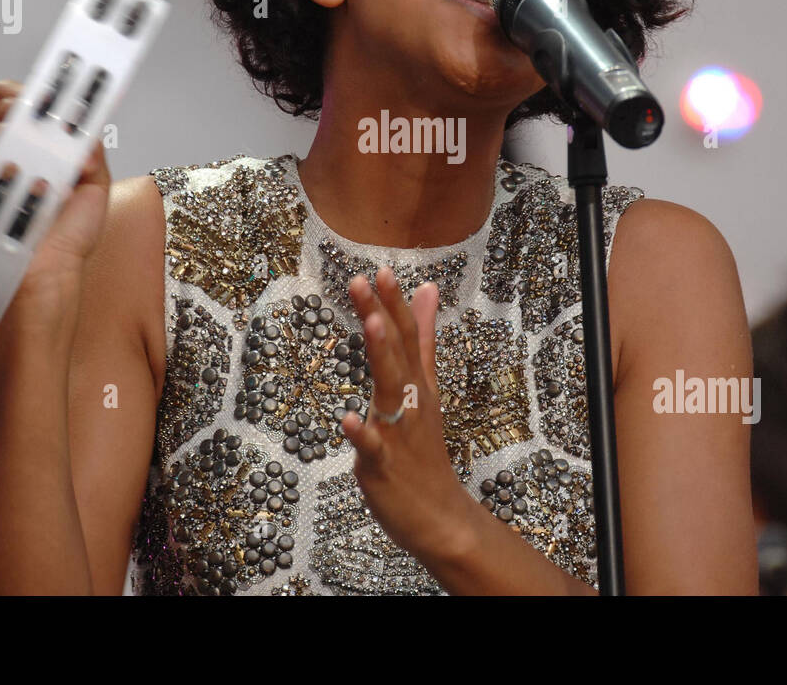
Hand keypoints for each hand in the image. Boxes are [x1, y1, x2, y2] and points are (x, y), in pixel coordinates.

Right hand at [0, 79, 111, 328]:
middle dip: (38, 120)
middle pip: (7, 111)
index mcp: (24, 153)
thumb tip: (82, 112)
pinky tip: (23, 190)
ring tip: (46, 182)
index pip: (19, 104)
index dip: (37, 94)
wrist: (49, 276)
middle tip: (60, 134)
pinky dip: (7, 171)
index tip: (60, 85)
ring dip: (31, 151)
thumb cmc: (68, 239)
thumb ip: (87, 143)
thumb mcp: (92, 181)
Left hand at [340, 267, 477, 563]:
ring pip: (389, 390)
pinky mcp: (383, 466)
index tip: (383, 270)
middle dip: (382, 315)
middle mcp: (410, 402)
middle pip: (397, 353)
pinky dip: (363, 434)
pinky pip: (373, 448)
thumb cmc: (424, 450)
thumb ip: (423, 339)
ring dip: (382, 357)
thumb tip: (427, 290)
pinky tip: (348, 419)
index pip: (408, 336)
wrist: (438, 516)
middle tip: (365, 280)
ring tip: (372, 325)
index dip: (395, 303)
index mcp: (418, 384)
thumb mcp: (426, 388)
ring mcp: (398, 433)